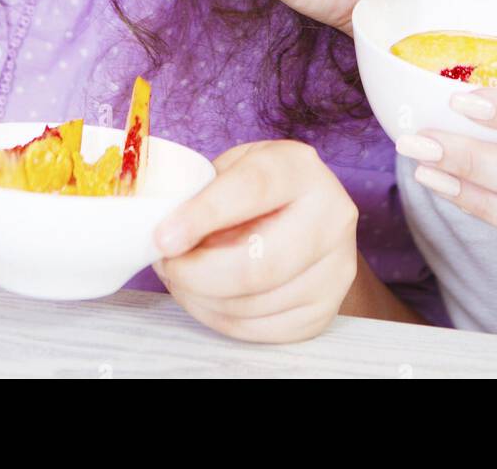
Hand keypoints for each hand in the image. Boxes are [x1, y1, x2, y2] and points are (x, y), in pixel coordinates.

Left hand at [152, 139, 358, 342]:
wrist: (311, 217)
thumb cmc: (260, 188)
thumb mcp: (234, 167)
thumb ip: (204, 191)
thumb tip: (164, 230)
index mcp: (301, 168)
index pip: (252, 189)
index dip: (202, 215)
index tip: (162, 237)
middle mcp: (331, 216)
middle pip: (259, 264)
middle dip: (198, 273)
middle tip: (167, 266)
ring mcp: (334, 268)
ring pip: (254, 304)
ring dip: (202, 298)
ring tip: (182, 276)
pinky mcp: (324, 310)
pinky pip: (259, 328)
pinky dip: (219, 317)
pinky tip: (206, 295)